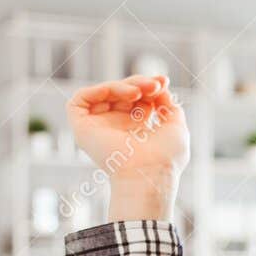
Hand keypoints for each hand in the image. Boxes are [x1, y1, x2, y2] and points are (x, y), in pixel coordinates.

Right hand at [66, 75, 189, 220]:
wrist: (150, 173)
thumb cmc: (165, 158)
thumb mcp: (175, 125)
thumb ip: (167, 104)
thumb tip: (160, 87)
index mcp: (134, 130)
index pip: (136, 98)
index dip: (148, 86)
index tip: (163, 82)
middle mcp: (114, 129)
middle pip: (121, 93)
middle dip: (139, 83)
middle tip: (156, 85)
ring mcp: (97, 128)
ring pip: (104, 93)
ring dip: (124, 85)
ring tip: (142, 91)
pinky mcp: (82, 128)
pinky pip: (81, 99)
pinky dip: (99, 89)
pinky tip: (123, 94)